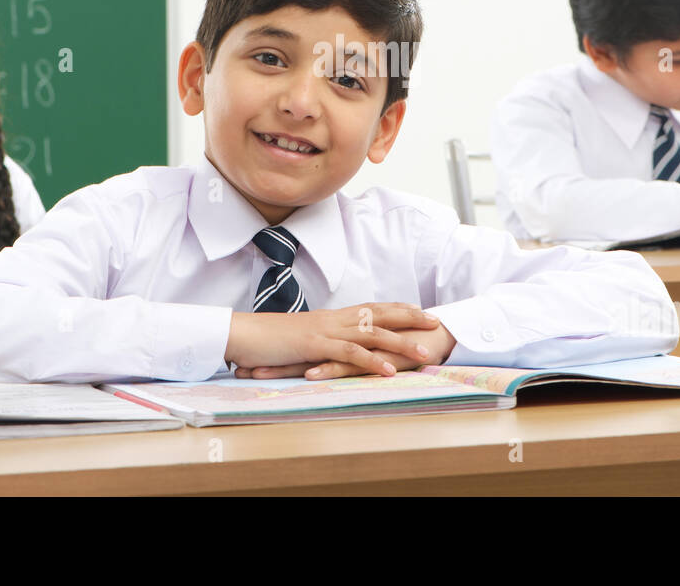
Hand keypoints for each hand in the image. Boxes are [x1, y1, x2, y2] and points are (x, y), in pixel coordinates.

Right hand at [237, 322, 457, 380]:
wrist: (243, 334)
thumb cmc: (269, 339)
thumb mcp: (301, 338)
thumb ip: (321, 340)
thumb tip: (335, 348)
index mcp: (331, 317)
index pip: (371, 308)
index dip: (397, 308)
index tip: (420, 310)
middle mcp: (333, 319)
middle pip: (380, 313)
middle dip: (410, 317)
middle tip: (436, 322)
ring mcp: (326, 331)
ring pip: (372, 333)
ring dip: (401, 343)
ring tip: (425, 354)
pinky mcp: (315, 345)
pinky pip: (349, 353)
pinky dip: (371, 362)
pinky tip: (388, 371)